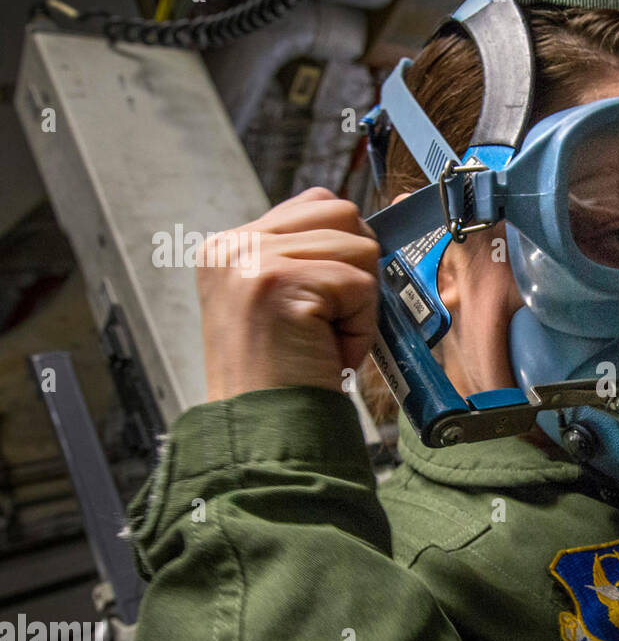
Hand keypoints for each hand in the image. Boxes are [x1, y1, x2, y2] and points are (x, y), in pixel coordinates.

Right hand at [197, 187, 380, 401]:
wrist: (262, 436)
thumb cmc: (285, 381)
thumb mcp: (284, 307)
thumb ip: (307, 261)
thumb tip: (367, 234)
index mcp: (228, 247)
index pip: (316, 205)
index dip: (344, 253)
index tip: (327, 305)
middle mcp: (232, 245)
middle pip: (342, 212)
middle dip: (356, 271)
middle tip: (329, 326)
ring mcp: (250, 259)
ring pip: (359, 246)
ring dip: (359, 303)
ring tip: (324, 342)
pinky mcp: (278, 280)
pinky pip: (359, 284)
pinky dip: (359, 326)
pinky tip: (328, 353)